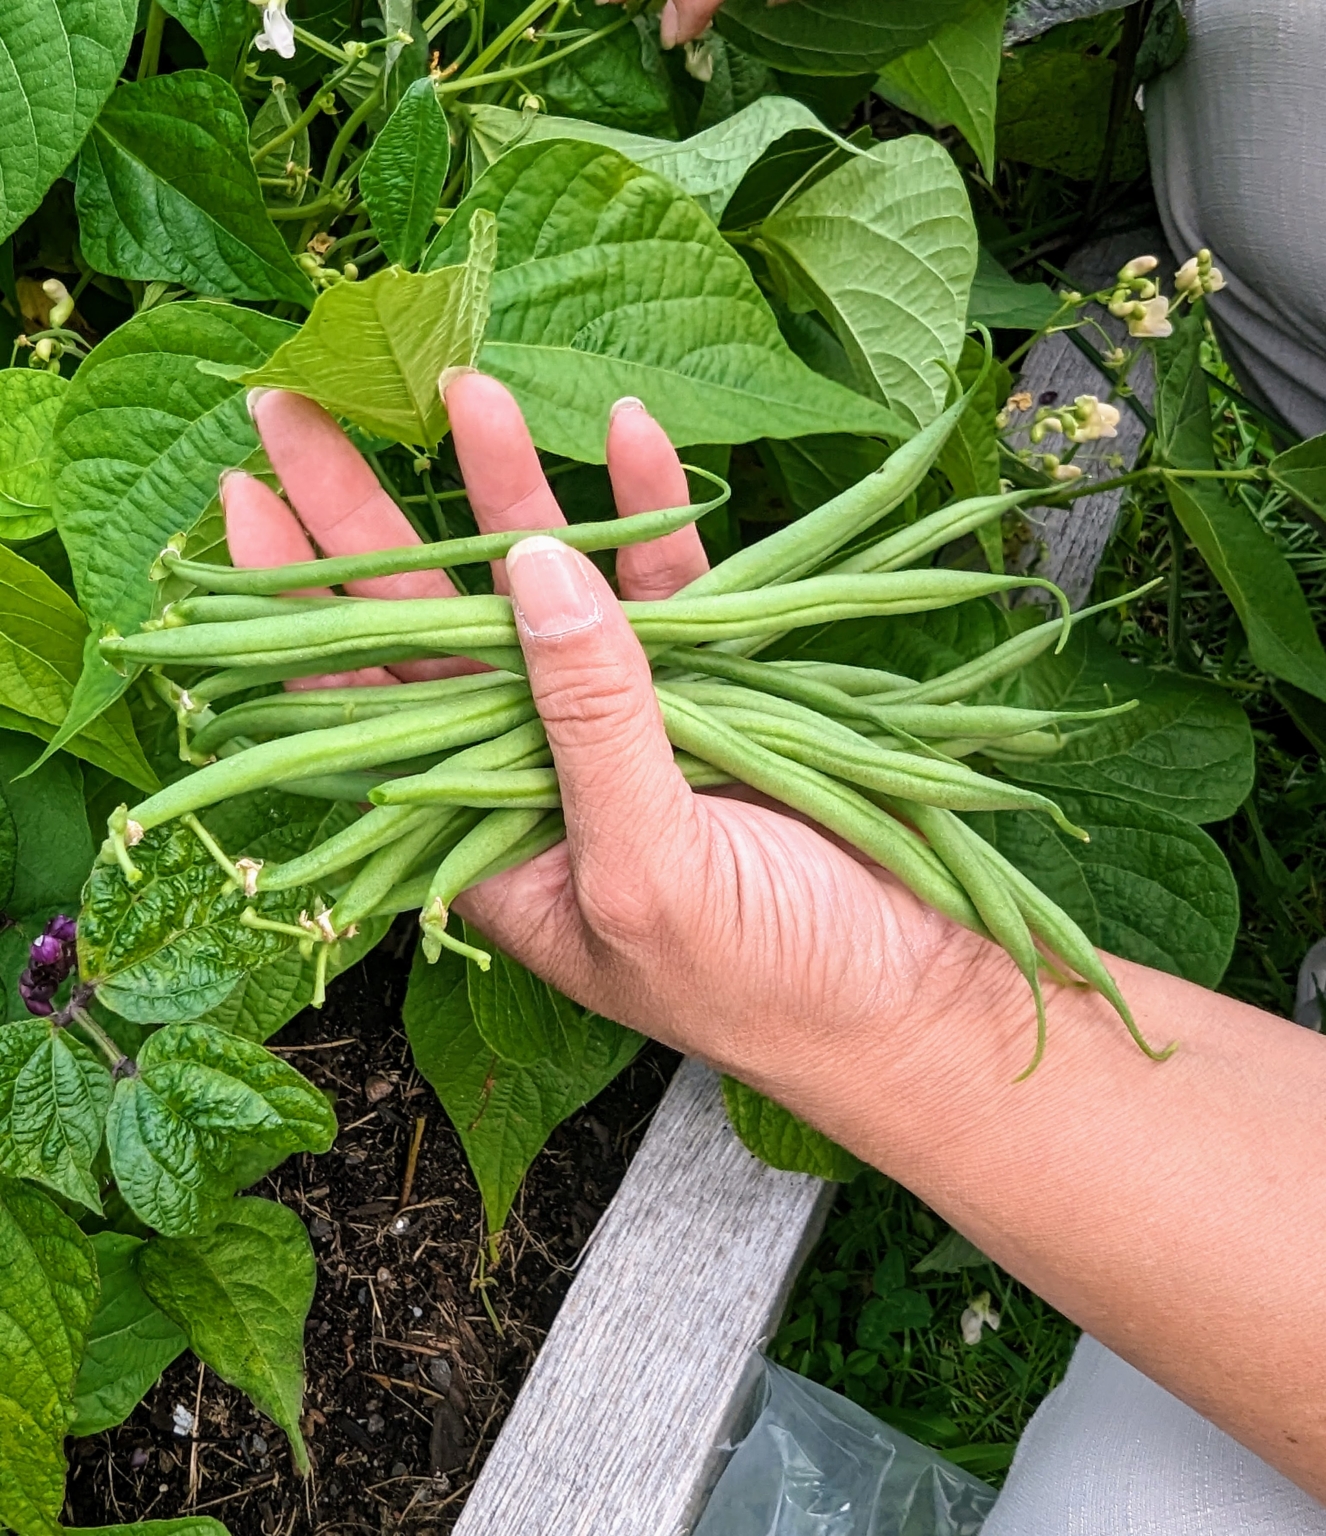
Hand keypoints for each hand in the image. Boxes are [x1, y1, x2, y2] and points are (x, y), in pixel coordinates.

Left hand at [222, 372, 1013, 1115]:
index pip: (363, 705)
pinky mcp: (719, 686)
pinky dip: (650, 513)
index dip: (297, 606)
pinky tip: (629, 434)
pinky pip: (669, 586)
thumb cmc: (767, 984)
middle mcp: (537, 768)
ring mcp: (626, 719)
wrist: (915, 1003)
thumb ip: (589, 725)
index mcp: (486, 837)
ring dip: (510, 490)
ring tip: (466, 388)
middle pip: (434, 625)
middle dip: (366, 516)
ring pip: (548, 588)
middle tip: (296, 404)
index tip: (241, 499)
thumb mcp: (651, 873)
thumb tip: (531, 572)